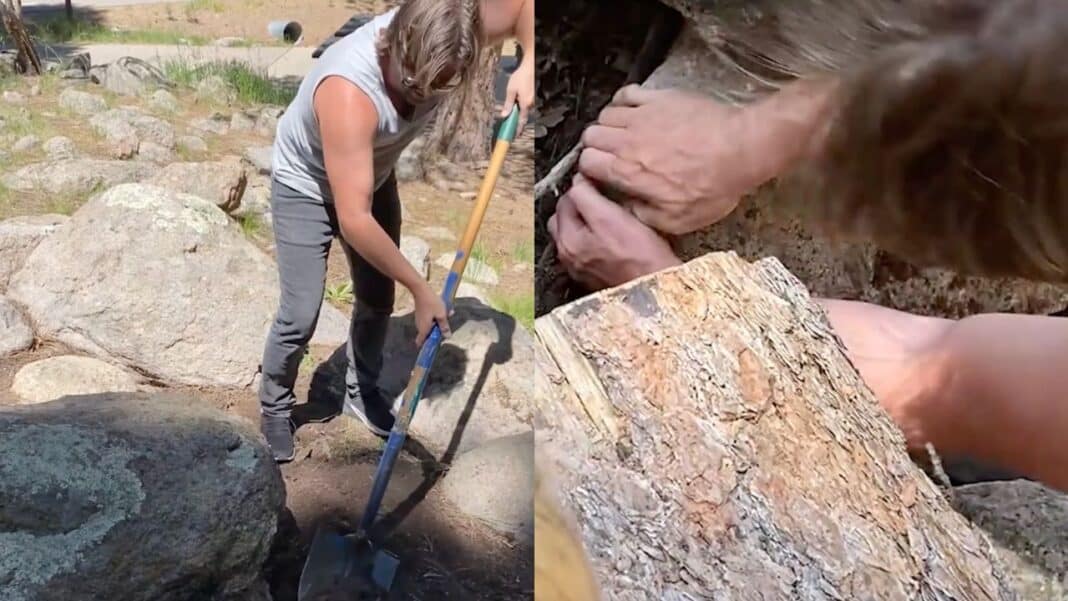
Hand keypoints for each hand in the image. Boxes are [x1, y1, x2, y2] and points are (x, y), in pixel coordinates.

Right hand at [413, 286, 450, 346]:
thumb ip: (444, 326)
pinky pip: (428, 319)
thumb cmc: (432, 303)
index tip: (435, 344)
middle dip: (437, 331)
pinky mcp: (420, 314)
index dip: (427, 345)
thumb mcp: (441, 315)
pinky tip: (441, 309)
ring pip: (429, 325)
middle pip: (428, 334)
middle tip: (445, 325)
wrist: (421, 290)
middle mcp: (419, 326)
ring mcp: (419, 319)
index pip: (421, 342)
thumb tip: (447, 336)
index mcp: (423, 329)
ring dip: (437, 322)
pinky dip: (435, 316)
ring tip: (445, 313)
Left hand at [501, 59, 533, 133]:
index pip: (521, 122)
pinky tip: (518, 99)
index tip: (514, 137)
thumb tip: (504, 115)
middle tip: (508, 122)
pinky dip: (522, 105)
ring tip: (512, 105)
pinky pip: (527, 104)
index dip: (517, 130)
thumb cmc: (521, 76)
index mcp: (525, 104)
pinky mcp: (534, 96)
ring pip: (525, 110)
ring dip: (518, 110)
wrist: (531, 66)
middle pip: (523, 116)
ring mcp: (534, 100)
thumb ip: (508, 104)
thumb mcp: (510, 90)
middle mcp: (532, 104)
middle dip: (516, 119)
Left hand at [547, 174, 681, 289]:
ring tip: (606, 217)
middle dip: (578, 204)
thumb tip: (578, 181)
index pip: (565, 200)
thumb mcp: (613, 217)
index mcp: (568, 241)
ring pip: (574, 233)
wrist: (655, 288)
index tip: (599, 182)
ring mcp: (580, 268)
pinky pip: (585, 249)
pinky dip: (592, 239)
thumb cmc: (641, 258)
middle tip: (601, 198)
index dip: (583, 186)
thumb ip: (588, 196)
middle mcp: (569, 257)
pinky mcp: (593, 275)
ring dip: (584, 222)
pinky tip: (610, 237)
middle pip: (563, 218)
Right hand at [578, 84, 788, 234]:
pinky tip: (632, 110)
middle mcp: (628, 141)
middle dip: (595, 147)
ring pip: (605, 115)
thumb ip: (642, 216)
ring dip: (608, 125)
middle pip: (590, 136)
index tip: (600, 174)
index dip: (590, 169)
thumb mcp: (677, 220)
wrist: (741, 149)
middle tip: (610, 155)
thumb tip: (625, 208)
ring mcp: (643, 116)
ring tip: (622, 134)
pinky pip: (627, 93)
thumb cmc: (712, 187)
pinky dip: (623, 101)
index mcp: (628, 172)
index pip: (587, 163)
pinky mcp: (660, 98)